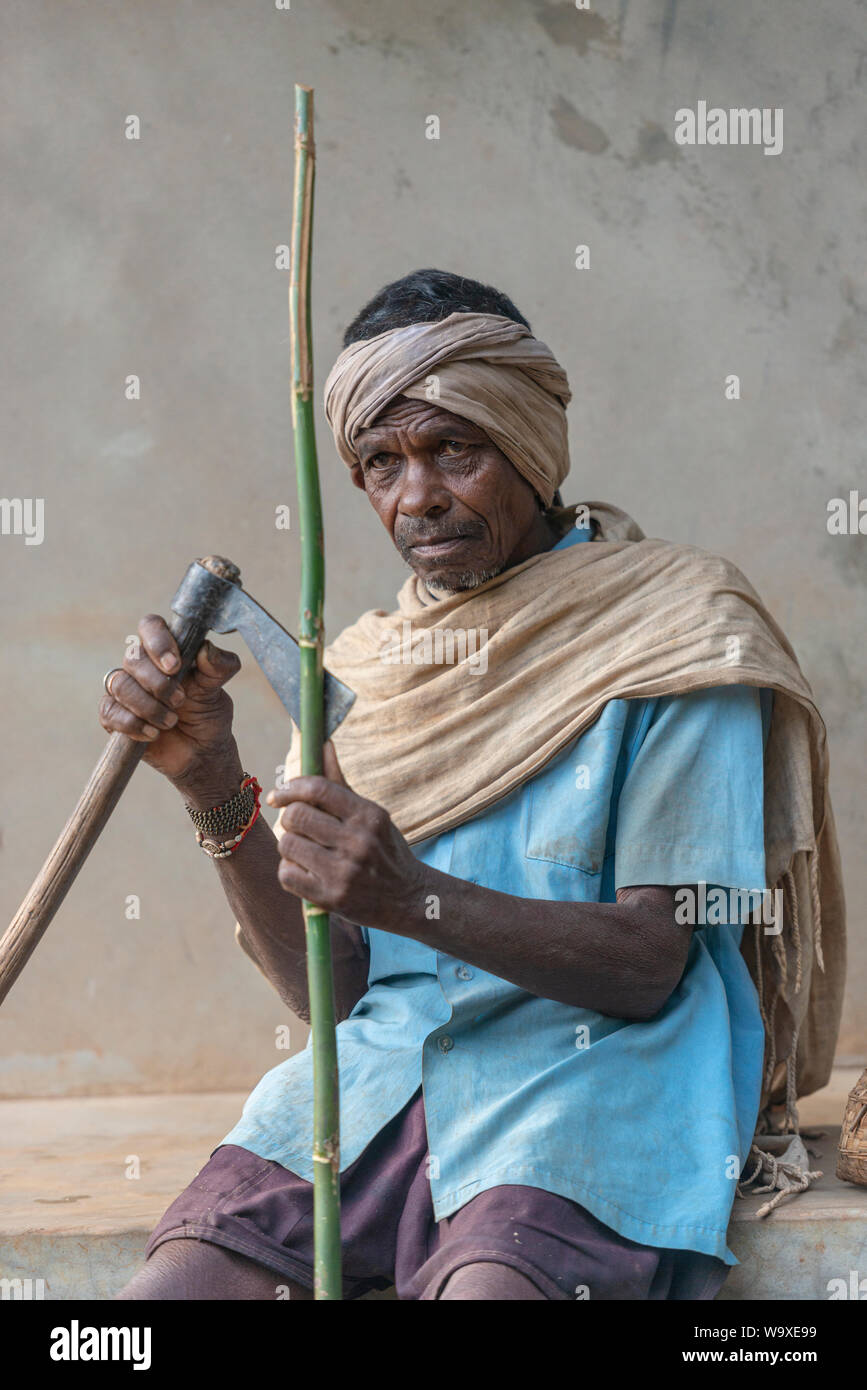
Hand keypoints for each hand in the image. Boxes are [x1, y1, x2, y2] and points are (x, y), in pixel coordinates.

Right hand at [98, 614, 242, 788]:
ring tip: (171, 722)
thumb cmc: (207, 715)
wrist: (200, 753)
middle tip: (180, 701)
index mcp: (165, 650)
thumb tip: (206, 649)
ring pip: (121, 685)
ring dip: (149, 707)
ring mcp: (125, 689)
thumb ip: (218, 667)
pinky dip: (133, 724)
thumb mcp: (217, 690)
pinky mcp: (114, 714)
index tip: (175, 666)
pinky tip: (153, 734)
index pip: (150, 626)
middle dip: (158, 684)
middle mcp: (141, 665)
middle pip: (133, 658)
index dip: (158, 643)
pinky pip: (110, 711)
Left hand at [266, 741, 425, 928]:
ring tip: (305, 851)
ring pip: (287, 844)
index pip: (318, 787)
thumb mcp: (371, 815)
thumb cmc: (384, 850)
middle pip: (296, 816)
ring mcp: (344, 872)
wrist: (408, 899)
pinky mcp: (331, 898)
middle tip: (298, 827)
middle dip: (290, 819)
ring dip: (290, 846)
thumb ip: (340, 782)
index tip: (279, 794)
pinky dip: (290, 871)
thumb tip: (323, 743)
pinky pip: (286, 874)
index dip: (291, 787)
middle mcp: (358, 842)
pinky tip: (306, 871)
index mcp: (369, 815)